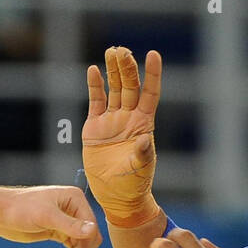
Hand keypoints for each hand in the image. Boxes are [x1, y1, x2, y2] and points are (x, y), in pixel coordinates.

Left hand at [0, 185, 102, 247]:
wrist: (1, 214)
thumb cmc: (20, 208)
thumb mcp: (46, 216)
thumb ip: (70, 225)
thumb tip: (92, 230)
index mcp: (74, 199)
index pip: (91, 225)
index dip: (86, 246)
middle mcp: (73, 209)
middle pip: (88, 236)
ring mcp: (66, 221)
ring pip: (80, 243)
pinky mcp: (58, 231)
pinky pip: (71, 247)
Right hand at [83, 47, 162, 228]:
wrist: (115, 196)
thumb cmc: (134, 183)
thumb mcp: (140, 169)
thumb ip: (142, 154)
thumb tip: (143, 139)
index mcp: (144, 124)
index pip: (150, 93)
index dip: (152, 74)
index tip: (154, 55)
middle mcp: (129, 117)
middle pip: (129, 86)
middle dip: (126, 68)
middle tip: (122, 51)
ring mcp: (112, 120)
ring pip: (114, 89)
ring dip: (113, 70)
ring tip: (112, 51)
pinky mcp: (95, 127)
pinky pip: (96, 101)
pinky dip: (95, 86)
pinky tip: (93, 70)